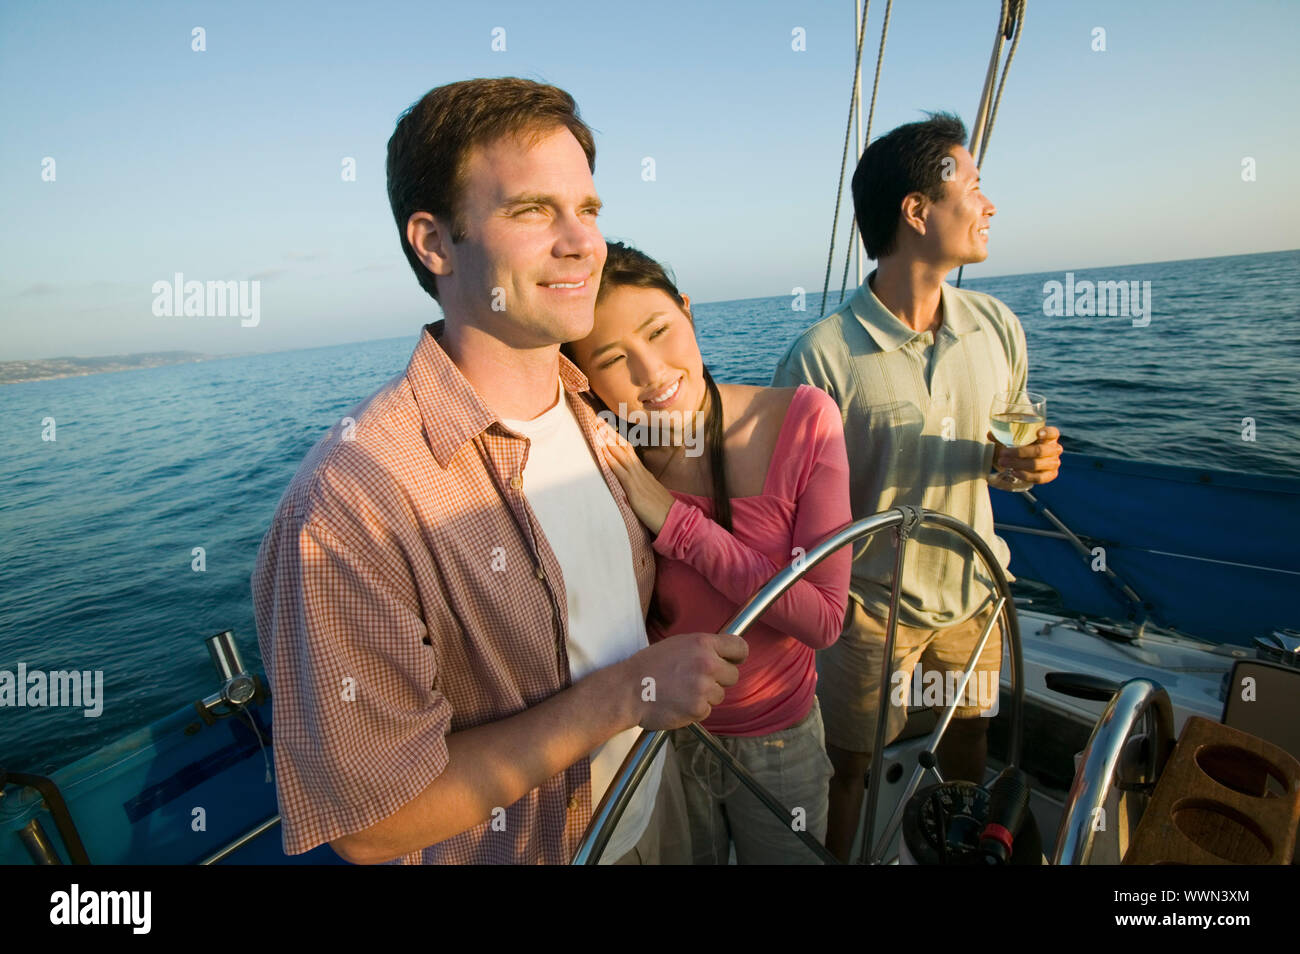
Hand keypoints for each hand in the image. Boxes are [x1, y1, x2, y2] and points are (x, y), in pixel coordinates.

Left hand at [596, 419, 676, 533]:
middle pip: (625, 449)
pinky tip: (604, 453)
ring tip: (599, 431)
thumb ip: (641, 486)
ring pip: (622, 456)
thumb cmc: (662, 509)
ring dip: (609, 443)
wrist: (674, 518)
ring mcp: (638, 479)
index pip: (629, 451)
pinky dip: (612, 461)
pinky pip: (621, 472)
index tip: (608, 429)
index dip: (618, 440)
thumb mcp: (651, 493)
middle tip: (600, 421)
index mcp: (643, 473)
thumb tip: (632, 484)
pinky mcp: (635, 490)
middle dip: (612, 435)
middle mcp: (640, 472)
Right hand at [625, 632, 748, 729]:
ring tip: (681, 691)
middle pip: (733, 675)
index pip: (740, 648)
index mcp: (703, 643)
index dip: (737, 657)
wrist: (629, 690)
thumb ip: (702, 649)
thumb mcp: (678, 645)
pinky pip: (707, 709)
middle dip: (719, 680)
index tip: (732, 661)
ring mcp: (704, 688)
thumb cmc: (649, 666)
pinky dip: (695, 709)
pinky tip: (677, 703)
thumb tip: (722, 656)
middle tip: (696, 681)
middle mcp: (708, 664)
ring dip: (705, 696)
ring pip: (720, 694)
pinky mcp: (699, 709)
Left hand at [988, 425, 1062, 485]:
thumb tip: (990, 435)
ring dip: (1018, 464)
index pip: (1053, 433)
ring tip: (1003, 463)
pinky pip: (1039, 477)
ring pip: (1037, 464)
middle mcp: (1054, 449)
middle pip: (1040, 450)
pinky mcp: (1051, 475)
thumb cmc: (1021, 446)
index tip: (1037, 433)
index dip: (1047, 433)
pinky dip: (1026, 475)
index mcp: (1049, 436)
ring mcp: (1054, 462)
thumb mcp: (1013, 439)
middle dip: (1019, 452)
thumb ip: (1002, 435)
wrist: (1025, 461)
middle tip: (1002, 453)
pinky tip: (1014, 472)